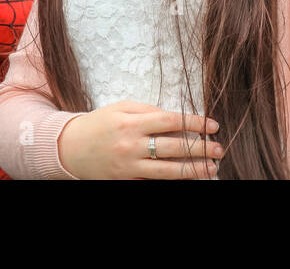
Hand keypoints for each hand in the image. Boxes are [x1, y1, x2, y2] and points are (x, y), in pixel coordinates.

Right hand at [57, 100, 221, 178]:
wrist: (70, 149)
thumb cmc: (99, 124)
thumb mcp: (120, 108)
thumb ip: (147, 110)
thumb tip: (174, 116)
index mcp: (131, 123)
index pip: (170, 122)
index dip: (194, 123)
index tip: (213, 125)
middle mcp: (131, 146)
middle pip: (172, 148)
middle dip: (199, 149)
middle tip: (219, 149)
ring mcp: (129, 167)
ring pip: (166, 171)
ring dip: (192, 170)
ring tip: (212, 169)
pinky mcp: (126, 181)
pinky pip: (153, 182)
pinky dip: (172, 181)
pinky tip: (188, 179)